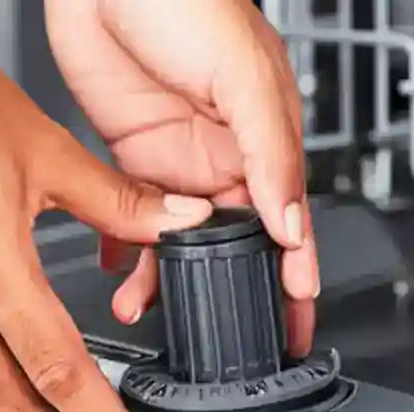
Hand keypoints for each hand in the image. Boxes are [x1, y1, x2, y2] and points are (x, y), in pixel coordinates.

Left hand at [45, 0, 317, 356]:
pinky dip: (124, 244)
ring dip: (166, 275)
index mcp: (265, 140)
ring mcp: (177, 157)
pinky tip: (119, 271)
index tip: (294, 313)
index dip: (292, 269)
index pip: (287, 220)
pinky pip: (132, 212)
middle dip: (231, 287)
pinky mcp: (132, 151)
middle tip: (231, 334)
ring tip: (149, 308)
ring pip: (178, 235)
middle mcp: (224, 155)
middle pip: (234, 239)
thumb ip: (269, 152)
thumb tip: (289, 223)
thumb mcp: (244, 76)